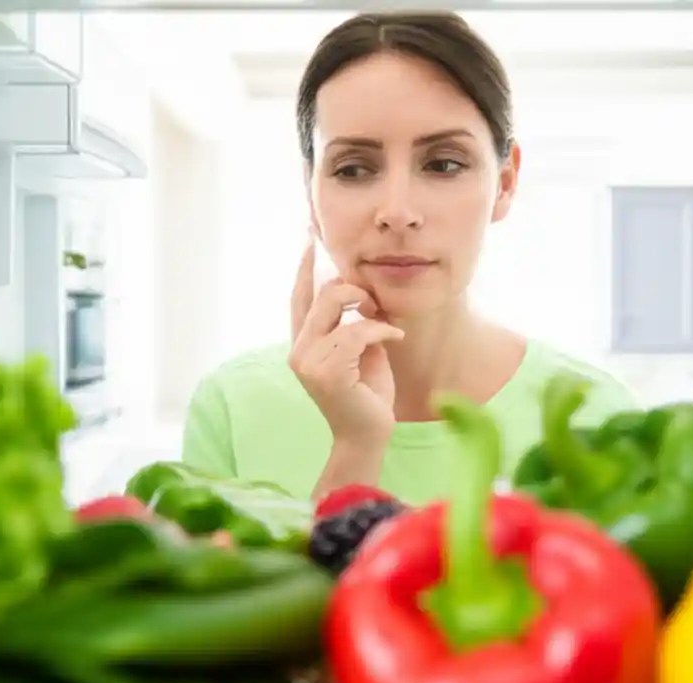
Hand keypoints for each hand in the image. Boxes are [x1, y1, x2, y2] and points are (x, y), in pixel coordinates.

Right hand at [289, 240, 403, 447]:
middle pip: (320, 294)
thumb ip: (352, 322)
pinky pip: (356, 331)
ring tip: (386, 324)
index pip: (299, 297)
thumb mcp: (360, 349)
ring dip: (370, 311)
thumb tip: (360, 292)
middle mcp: (298, 351)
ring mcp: (308, 362)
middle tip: (374, 301)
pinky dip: (380, 330)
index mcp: (303, 344)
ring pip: (338, 308)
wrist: (369, 435)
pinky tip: (394, 338)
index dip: (304, 267)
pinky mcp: (327, 372)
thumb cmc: (368, 393)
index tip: (310, 237)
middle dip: (352, 288)